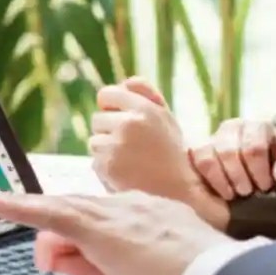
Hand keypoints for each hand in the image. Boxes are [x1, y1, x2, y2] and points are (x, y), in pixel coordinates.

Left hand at [0, 192, 232, 274]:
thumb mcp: (180, 274)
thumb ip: (155, 269)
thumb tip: (118, 273)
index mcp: (159, 214)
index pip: (112, 221)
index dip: (96, 245)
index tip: (99, 265)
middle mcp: (135, 205)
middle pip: (85, 215)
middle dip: (69, 241)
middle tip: (56, 263)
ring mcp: (117, 214)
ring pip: (70, 219)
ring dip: (56, 245)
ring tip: (48, 262)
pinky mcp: (98, 228)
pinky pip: (53, 213)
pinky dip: (22, 208)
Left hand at [91, 78, 229, 228]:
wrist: (181, 191)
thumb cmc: (172, 153)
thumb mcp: (165, 118)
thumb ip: (147, 95)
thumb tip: (124, 82)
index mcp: (145, 108)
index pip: (106, 94)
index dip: (110, 107)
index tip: (120, 120)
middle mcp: (129, 123)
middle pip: (97, 119)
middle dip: (109, 132)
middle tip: (132, 147)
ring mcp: (116, 145)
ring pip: (94, 142)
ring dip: (107, 152)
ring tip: (131, 163)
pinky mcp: (107, 166)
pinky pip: (95, 162)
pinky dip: (107, 170)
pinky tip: (127, 175)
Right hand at [188, 119, 275, 198]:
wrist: (258, 164)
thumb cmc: (274, 165)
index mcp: (258, 127)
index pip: (254, 147)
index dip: (258, 171)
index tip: (265, 187)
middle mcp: (233, 126)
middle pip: (229, 151)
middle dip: (239, 178)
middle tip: (247, 193)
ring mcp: (213, 136)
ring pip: (208, 156)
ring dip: (221, 181)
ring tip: (232, 195)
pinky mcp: (198, 148)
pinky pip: (194, 161)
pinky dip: (207, 180)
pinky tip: (221, 192)